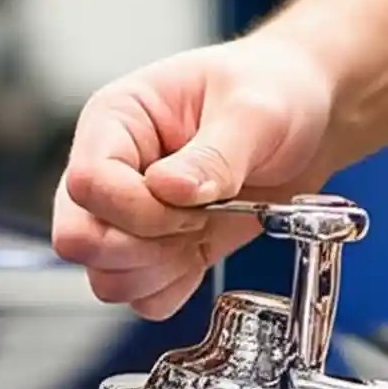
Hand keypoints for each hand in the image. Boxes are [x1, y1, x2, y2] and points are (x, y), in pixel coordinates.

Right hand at [51, 35, 340, 319]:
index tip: (194, 201)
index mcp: (117, 120)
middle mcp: (112, 171)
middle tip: (198, 220)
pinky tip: (203, 251)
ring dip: (160, 269)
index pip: (87, 184)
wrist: (307, 119)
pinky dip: (174, 287)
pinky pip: (143, 298)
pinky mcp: (157, 251)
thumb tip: (169, 190)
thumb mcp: (255, 110)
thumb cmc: (274, 90)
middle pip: (80, 239)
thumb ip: (214, 153)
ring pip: (107, 277)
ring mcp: (129, 216)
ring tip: (204, 229)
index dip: (138, 209)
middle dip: (144, 246)